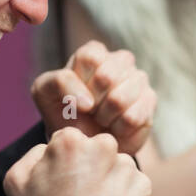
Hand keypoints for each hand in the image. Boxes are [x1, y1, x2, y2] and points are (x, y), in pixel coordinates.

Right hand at [3, 127, 151, 195]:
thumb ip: (36, 153)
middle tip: (82, 192)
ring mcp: (125, 169)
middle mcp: (102, 149)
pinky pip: (136, 185)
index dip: (67, 160)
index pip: (74, 139)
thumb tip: (52, 147)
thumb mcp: (17, 178)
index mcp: (71, 142)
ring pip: (121, 166)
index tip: (64, 179)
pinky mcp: (142, 189)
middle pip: (102, 148)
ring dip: (112, 180)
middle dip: (95, 164)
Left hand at [31, 41, 155, 155]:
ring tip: (102, 119)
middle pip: (107, 77)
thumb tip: (89, 101)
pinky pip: (132, 117)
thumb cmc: (65, 113)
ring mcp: (139, 79)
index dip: (79, 83)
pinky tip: (115, 127)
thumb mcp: (44, 92)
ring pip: (119, 99)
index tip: (74, 96)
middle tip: (90, 111)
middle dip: (92, 102)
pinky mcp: (150, 101)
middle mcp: (120, 60)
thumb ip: (58, 82)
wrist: (86, 143)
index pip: (90, 57)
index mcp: (94, 52)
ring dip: (104, 117)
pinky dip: (118, 128)